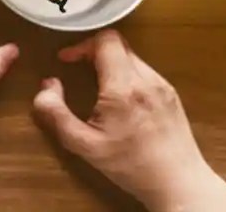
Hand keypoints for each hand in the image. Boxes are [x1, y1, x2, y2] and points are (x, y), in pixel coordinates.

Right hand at [32, 30, 225, 211]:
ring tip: (98, 86)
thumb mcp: (84, 145)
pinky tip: (121, 100)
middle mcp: (147, 79)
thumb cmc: (130, 166)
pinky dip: (127, 75)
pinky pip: (145, 72)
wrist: (178, 184)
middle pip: (118, 45)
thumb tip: (47, 87)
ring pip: (132, 57)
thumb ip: (57, 114)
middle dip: (94, 52)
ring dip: (111, 63)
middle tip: (78, 69)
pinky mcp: (171, 95)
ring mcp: (163, 86)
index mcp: (124, 87)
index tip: (66, 59)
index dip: (81, 44)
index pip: (105, 40)